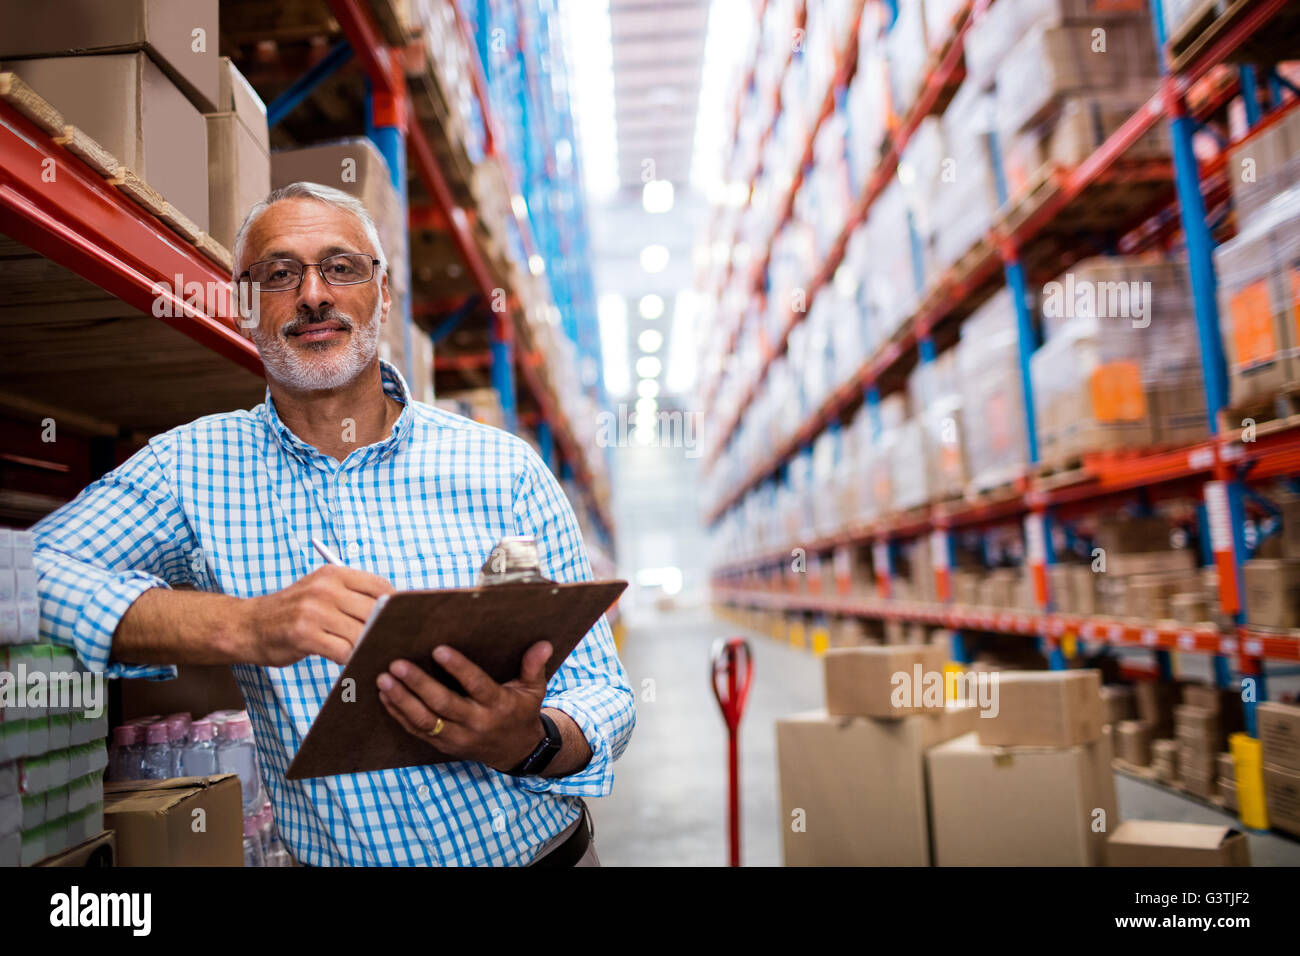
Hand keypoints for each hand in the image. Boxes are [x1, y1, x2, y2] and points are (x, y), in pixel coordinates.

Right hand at [242, 565, 394, 666]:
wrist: (248, 626)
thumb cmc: (292, 611)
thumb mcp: (321, 590)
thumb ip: (352, 595)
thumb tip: (393, 611)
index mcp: (334, 574)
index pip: (380, 586)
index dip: (395, 606)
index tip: (398, 621)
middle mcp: (325, 589)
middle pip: (374, 611)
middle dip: (382, 630)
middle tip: (386, 643)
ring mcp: (314, 612)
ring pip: (361, 634)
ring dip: (364, 647)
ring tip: (363, 652)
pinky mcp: (305, 635)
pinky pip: (343, 652)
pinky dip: (349, 659)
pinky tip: (343, 660)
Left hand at [377, 640, 553, 771]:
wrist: (516, 752)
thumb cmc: (522, 712)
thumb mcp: (534, 690)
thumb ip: (534, 667)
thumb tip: (543, 644)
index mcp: (498, 706)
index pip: (476, 686)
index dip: (458, 668)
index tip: (438, 649)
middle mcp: (476, 723)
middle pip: (443, 705)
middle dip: (418, 684)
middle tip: (397, 665)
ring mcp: (457, 738)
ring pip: (425, 721)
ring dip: (401, 700)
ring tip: (384, 680)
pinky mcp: (443, 745)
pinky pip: (417, 731)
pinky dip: (399, 714)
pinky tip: (385, 696)